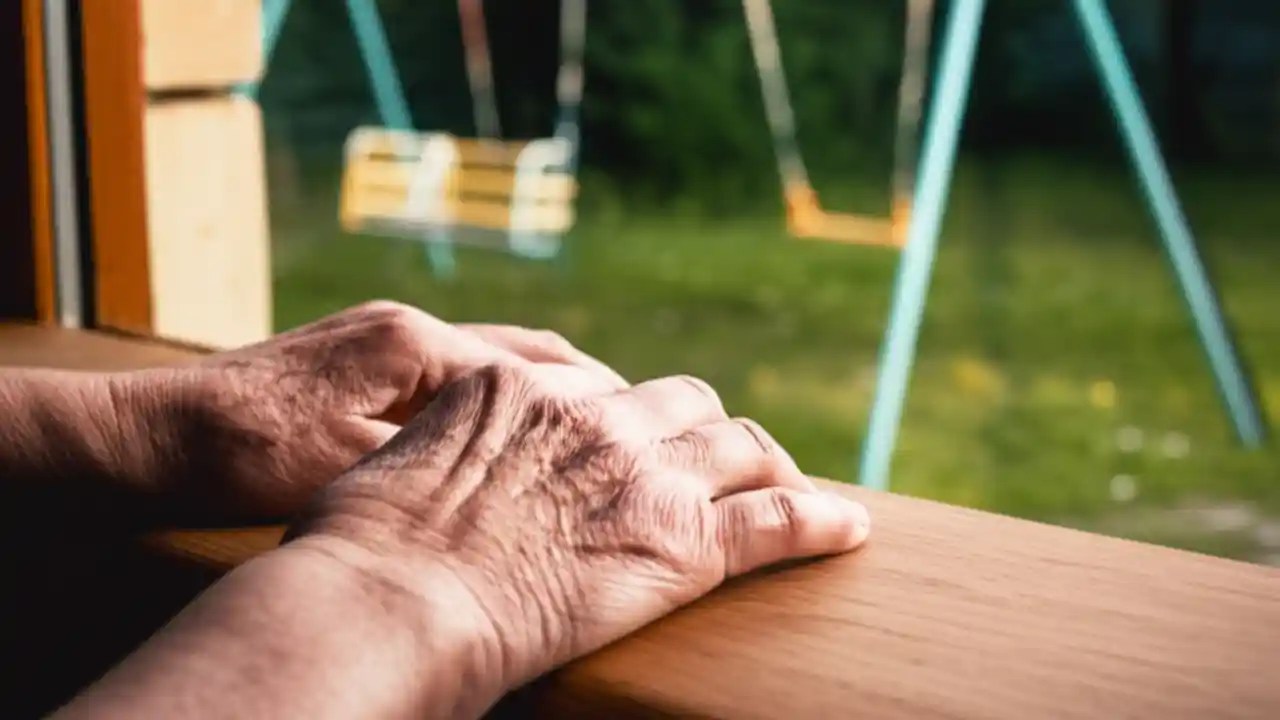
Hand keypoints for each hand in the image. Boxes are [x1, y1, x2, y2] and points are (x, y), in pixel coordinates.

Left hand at [115, 301, 625, 519]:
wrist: (155, 433)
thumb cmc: (247, 454)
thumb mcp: (348, 467)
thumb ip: (439, 455)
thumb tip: (523, 459)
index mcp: (412, 343)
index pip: (531, 373)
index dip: (589, 409)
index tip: (636, 434)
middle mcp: (408, 325)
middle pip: (529, 350)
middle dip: (587, 387)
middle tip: (639, 422)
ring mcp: (386, 335)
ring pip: (498, 353)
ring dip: (550, 386)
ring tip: (598, 424)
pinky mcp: (367, 354)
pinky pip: (461, 366)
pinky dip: (506, 391)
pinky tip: (520, 424)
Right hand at [286, 363, 870, 714]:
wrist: (389, 599)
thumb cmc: (360, 553)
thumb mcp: (386, 472)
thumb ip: (433, 458)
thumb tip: (431, 482)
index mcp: (516, 388)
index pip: (598, 388)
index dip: (625, 417)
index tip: (634, 443)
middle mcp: (589, 414)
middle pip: (679, 402)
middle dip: (700, 428)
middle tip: (714, 461)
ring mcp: (642, 471)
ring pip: (737, 444)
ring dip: (761, 462)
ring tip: (784, 484)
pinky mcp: (683, 540)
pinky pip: (776, 518)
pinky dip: (818, 519)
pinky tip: (849, 528)